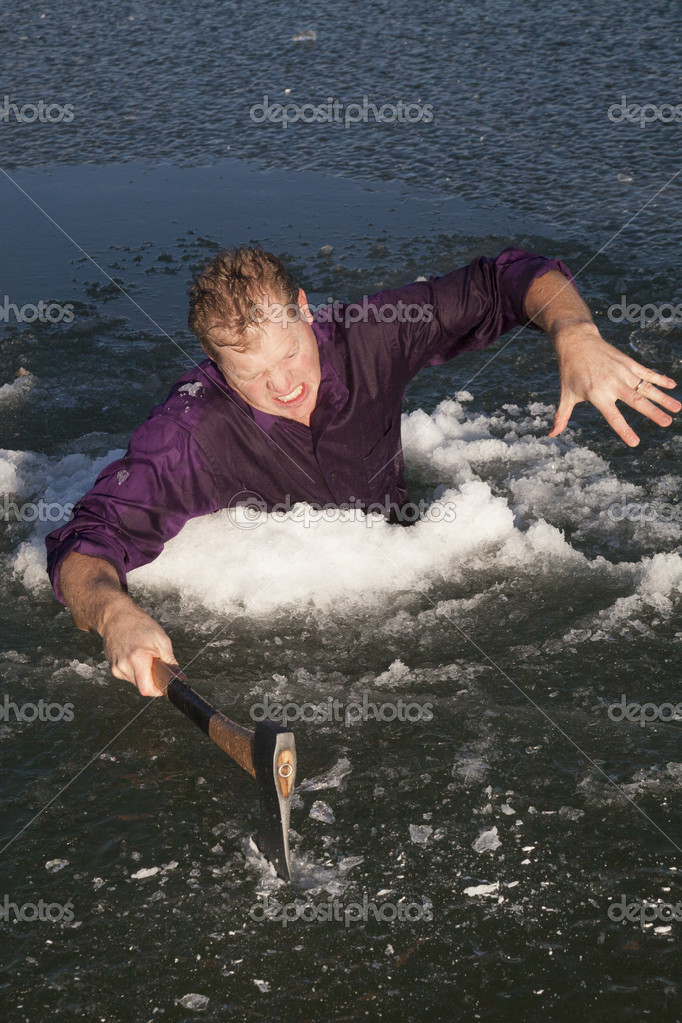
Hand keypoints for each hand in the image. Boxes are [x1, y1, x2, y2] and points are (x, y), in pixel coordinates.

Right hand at [101, 601, 185, 696]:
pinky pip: (128, 676)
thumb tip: (180, 677)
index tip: (163, 686)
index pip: (146, 688)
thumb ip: (170, 661)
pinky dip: (135, 670)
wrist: (116, 617)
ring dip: (143, 674)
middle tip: (155, 664)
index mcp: (138, 658)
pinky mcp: (112, 668)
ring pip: (135, 682)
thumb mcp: (161, 640)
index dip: (157, 691)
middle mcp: (124, 666)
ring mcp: (116, 668)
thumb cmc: (140, 625)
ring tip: (144, 656)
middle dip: (152, 679)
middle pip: (142, 686)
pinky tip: (135, 656)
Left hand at [548, 323, 680, 445]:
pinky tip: (672, 386)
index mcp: (597, 394)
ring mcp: (622, 371)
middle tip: (667, 423)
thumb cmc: (570, 372)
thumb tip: (552, 435)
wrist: (577, 341)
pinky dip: (660, 379)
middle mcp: (612, 383)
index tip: (635, 442)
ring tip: (677, 409)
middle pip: (636, 400)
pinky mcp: (628, 363)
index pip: (612, 416)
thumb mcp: (566, 394)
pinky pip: (647, 372)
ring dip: (663, 397)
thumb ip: (562, 416)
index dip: (624, 429)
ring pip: (646, 387)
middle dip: (653, 412)